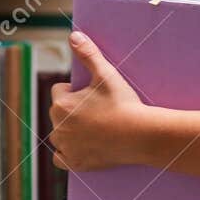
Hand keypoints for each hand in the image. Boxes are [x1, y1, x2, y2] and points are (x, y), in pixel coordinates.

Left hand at [48, 30, 146, 170]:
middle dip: (71, 111)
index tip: (92, 96)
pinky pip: (60, 158)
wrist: (141, 135)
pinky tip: (81, 146)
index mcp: (61, 105)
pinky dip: (67, 154)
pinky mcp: (75, 163)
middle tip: (97, 112)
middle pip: (58, 113)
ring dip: (68, 131)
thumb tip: (74, 35)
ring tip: (93, 128)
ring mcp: (66, 148)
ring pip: (59, 135)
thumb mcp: (106, 75)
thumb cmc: (123, 103)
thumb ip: (88, 54)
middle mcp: (58, 128)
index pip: (59, 92)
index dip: (75, 92)